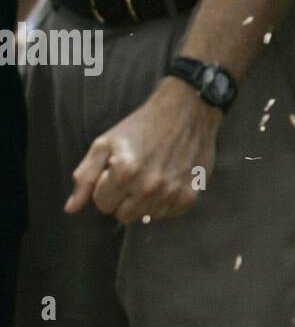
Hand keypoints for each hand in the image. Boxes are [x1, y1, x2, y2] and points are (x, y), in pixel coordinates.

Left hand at [65, 77, 220, 223]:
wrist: (187, 109)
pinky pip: (170, 214)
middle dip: (125, 198)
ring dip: (146, 201)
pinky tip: (169, 181)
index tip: (118, 170)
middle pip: (125, 216)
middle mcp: (149, 185)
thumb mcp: (106, 143)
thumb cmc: (142, 124)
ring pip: (147, 217)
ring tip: (153, 175)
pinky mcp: (191, 193)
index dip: (107, 187)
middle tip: (136, 174)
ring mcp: (173, 191)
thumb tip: (71, 208)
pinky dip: (167, 202)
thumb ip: (85, 177)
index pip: (103, 205)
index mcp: (125, 172)